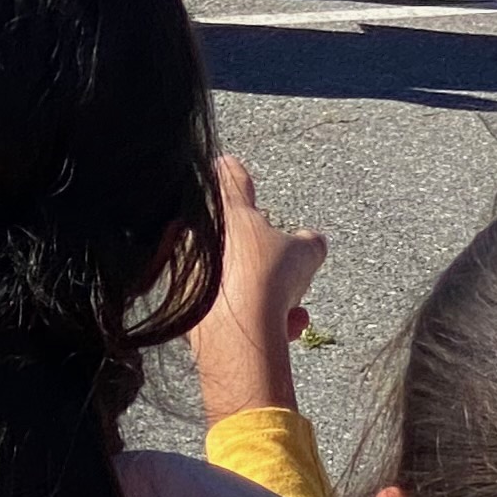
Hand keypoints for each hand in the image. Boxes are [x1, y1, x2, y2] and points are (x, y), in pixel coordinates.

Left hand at [192, 154, 327, 422]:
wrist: (235, 333)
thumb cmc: (269, 279)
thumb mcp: (303, 254)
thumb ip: (308, 242)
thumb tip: (311, 241)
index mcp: (225, 214)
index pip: (230, 184)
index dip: (232, 173)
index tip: (225, 162)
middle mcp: (198, 238)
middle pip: (239, 245)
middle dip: (270, 267)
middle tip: (290, 283)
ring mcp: (187, 271)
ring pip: (239, 282)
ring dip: (272, 299)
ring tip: (292, 315)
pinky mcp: (185, 306)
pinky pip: (229, 310)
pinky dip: (258, 319)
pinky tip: (285, 331)